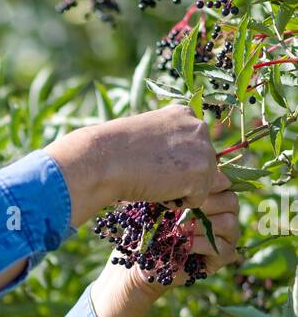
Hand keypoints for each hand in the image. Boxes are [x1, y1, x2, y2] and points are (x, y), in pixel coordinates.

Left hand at [89, 178, 239, 316]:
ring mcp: (228, 236)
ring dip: (200, 225)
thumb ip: (175, 189)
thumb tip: (178, 173)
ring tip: (178, 229)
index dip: (208, 183)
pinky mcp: (224, 257)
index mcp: (215, 195)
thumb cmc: (153, 229)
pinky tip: (183, 246)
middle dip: (205, 204)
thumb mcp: (160, 204)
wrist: (146, 263)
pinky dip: (200, 245)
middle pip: (230, 201)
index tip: (185, 189)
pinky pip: (222, 247)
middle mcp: (227, 213)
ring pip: (228, 222)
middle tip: (180, 210)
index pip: (223, 182)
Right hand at [106, 103, 220, 209]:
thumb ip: (176, 148)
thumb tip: (211, 177)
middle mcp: (199, 127)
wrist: (104, 161)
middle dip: (181, 177)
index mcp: (185, 114)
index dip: (174, 163)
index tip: (151, 162)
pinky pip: (198, 200)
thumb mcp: (151, 139)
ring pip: (203, 184)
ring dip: (179, 190)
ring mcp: (203, 149)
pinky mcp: (201, 172)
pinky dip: (177, 202)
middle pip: (204, 166)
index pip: (194, 148)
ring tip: (153, 180)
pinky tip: (157, 189)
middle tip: (151, 173)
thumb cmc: (117, 152)